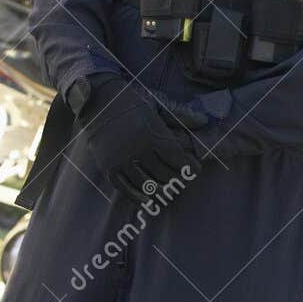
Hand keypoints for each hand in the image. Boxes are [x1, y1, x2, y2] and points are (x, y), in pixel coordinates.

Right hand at [78, 78, 202, 201]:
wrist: (97, 100)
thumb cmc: (131, 100)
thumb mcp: (157, 103)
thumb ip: (181, 114)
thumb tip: (205, 120)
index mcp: (153, 133)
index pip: (177, 159)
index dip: (189, 168)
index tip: (195, 170)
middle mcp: (137, 149)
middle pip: (164, 175)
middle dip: (177, 180)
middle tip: (183, 181)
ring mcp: (121, 160)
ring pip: (146, 184)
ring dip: (161, 191)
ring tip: (169, 191)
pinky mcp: (108, 167)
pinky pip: (124, 188)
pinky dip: (137, 198)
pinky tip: (147, 201)